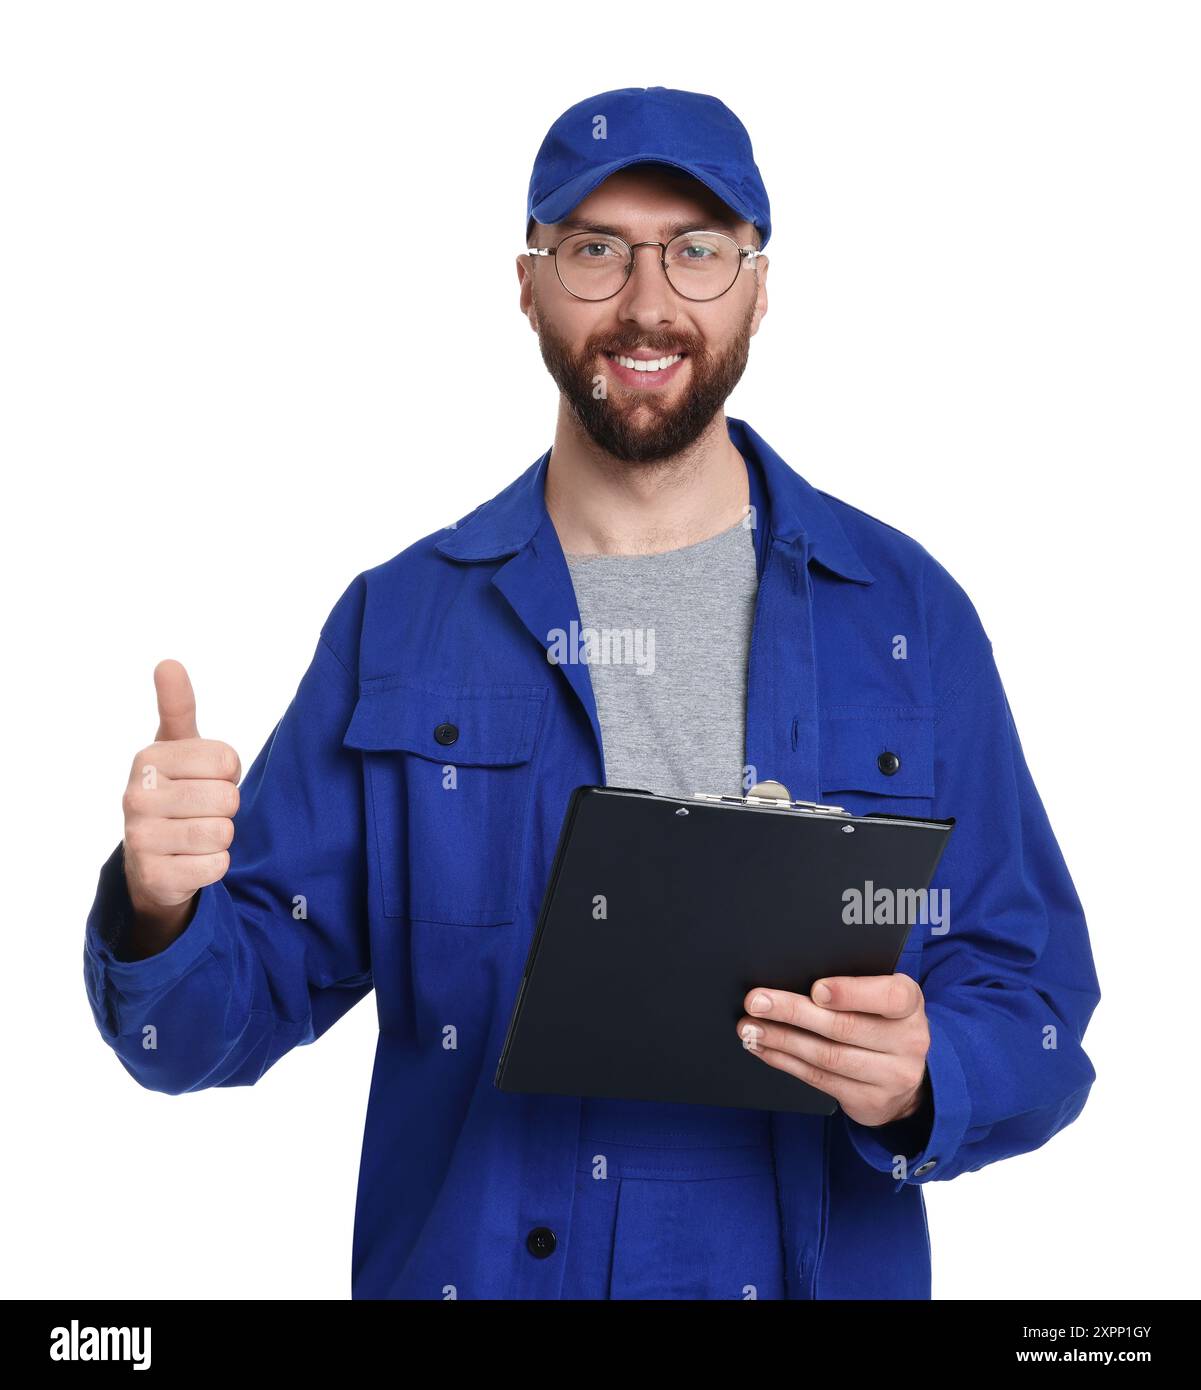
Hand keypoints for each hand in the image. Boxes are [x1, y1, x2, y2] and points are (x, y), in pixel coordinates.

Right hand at [121, 660, 240, 938]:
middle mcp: (135, 796)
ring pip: (222, 833)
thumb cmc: (175, 791)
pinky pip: (216, 866)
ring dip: (221, 837)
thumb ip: (177, 705)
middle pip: (227, 798)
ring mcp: (140, 839)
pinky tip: (191, 862)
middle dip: (225, 808)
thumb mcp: (176, 747)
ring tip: (195, 835)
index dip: (228, 773)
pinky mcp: (154, 877)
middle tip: (201, 812)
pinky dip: (214, 866)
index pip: (226, 760)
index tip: (204, 779)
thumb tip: (168, 662)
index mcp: (147, 758)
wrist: (152, 861)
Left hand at [736, 974, 929, 1127]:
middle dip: (793, 1011)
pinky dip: (786, 1061)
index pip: (890, 996)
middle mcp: (908, 1041)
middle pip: (844, 1026)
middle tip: (757, 1001)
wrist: (905, 1075)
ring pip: (827, 1056)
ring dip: (782, 1039)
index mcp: (910, 1004)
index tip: (816, 989)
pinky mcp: (870, 1101)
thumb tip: (793, 975)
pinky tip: (765, 1048)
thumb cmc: (881, 1020)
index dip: (851, 992)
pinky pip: (820, 1079)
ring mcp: (892, 1075)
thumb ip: (852, 985)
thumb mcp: (879, 997)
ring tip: (750, 1027)